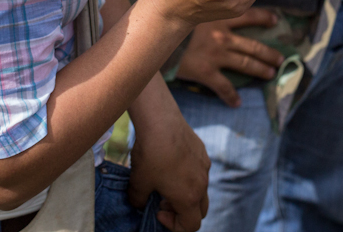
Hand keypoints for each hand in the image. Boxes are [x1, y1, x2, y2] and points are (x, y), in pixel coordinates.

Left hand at [128, 93, 209, 231]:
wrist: (160, 121)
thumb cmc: (150, 154)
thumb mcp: (138, 183)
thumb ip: (139, 201)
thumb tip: (140, 204)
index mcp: (189, 197)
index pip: (191, 226)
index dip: (173, 226)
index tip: (157, 212)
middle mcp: (202, 183)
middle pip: (200, 210)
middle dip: (182, 212)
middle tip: (162, 201)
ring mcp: (204, 166)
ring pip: (201, 190)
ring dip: (186, 194)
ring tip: (165, 182)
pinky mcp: (202, 151)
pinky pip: (199, 171)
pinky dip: (188, 176)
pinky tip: (169, 163)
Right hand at [177, 8, 284, 106]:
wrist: (155, 36)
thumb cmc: (172, 19)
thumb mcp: (192, 7)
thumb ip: (206, 7)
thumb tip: (215, 1)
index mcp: (220, 19)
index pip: (249, 16)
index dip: (264, 17)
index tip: (275, 20)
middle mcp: (221, 37)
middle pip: (252, 46)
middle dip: (269, 53)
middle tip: (280, 58)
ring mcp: (215, 55)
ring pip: (245, 64)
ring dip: (260, 69)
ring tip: (270, 73)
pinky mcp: (205, 72)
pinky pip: (223, 86)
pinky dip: (231, 96)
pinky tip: (236, 102)